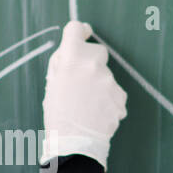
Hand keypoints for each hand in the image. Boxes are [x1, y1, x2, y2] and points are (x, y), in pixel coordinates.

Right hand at [40, 21, 127, 168]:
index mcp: (71, 58)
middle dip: (90, 62)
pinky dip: (108, 100)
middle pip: (97, 51)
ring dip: (99, 85)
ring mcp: (109, 80)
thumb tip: (72, 48)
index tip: (83, 34)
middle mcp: (92, 64)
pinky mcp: (120, 96)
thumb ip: (62, 63)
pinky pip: (114, 92)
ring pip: (106, 75)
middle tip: (81, 82)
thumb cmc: (57, 113)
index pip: (75, 29)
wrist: (74, 143)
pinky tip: (97, 113)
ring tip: (88, 105)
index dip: (79, 31)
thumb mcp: (52, 84)